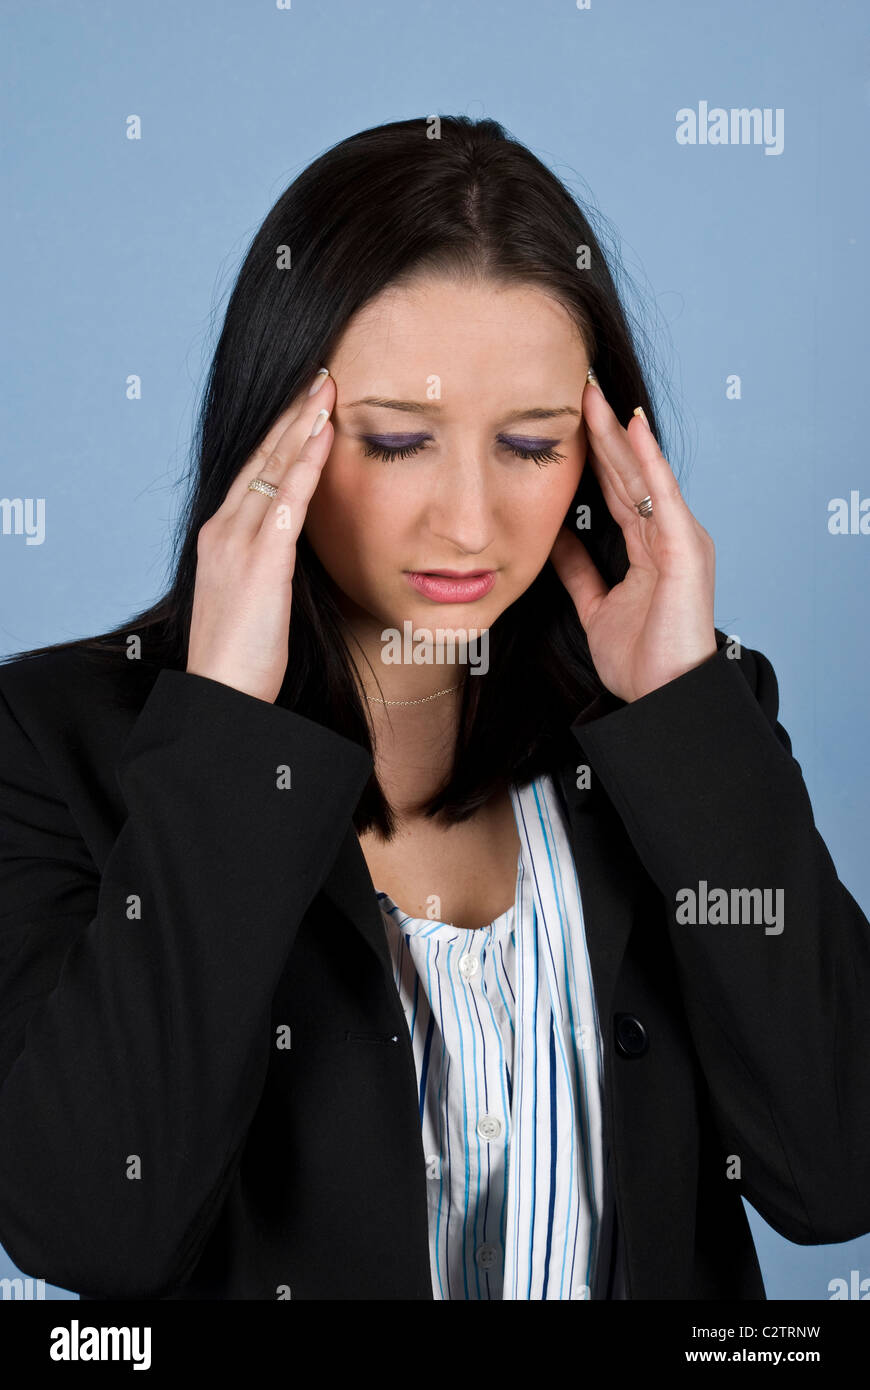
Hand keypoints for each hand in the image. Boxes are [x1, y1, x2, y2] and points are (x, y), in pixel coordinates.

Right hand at [186, 369, 334, 702]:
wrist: (223, 695)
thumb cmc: (243, 656)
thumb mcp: (256, 597)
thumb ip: (272, 562)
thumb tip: (297, 543)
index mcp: (221, 538)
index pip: (254, 472)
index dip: (281, 435)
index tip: (306, 403)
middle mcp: (223, 530)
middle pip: (262, 458)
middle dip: (292, 415)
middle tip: (320, 375)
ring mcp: (238, 543)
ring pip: (273, 469)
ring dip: (302, 425)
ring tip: (327, 388)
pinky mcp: (260, 562)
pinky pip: (287, 501)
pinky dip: (307, 464)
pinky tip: (325, 435)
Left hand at [548, 376, 716, 703]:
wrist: (664, 699)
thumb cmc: (641, 660)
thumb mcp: (596, 607)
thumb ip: (580, 571)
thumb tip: (556, 538)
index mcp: (648, 546)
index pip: (616, 488)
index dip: (592, 453)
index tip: (566, 417)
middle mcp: (667, 534)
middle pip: (627, 472)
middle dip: (601, 430)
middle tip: (576, 385)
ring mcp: (679, 538)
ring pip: (641, 475)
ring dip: (618, 432)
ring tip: (593, 393)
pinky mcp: (684, 548)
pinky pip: (660, 495)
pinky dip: (647, 460)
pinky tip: (630, 426)